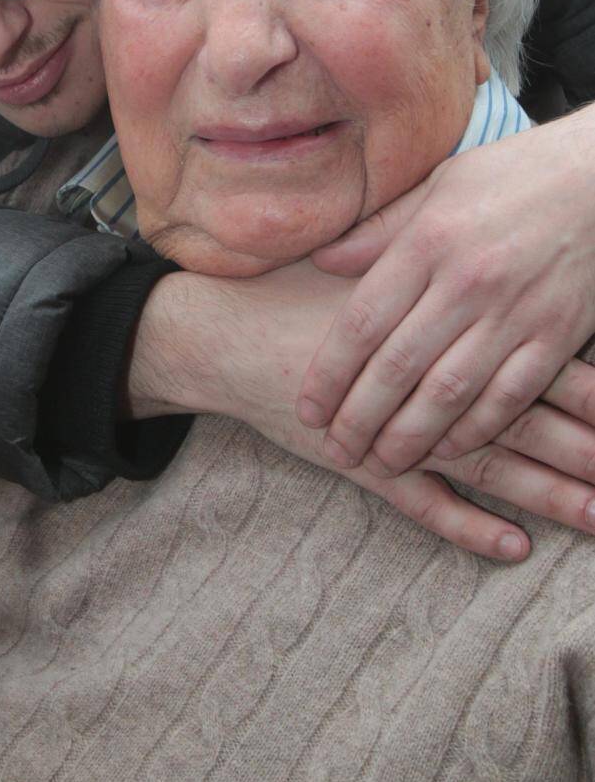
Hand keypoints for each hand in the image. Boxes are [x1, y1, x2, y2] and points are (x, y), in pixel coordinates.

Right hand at [132, 264, 594, 560]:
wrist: (222, 331)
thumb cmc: (296, 290)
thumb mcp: (370, 257)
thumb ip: (424, 248)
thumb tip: (486, 235)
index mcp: (433, 318)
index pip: (523, 355)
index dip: (582, 384)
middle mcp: (421, 374)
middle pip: (521, 416)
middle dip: (582, 449)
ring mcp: (392, 425)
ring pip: (485, 466)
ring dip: (547, 494)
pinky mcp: (364, 463)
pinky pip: (423, 503)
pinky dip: (468, 525)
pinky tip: (514, 546)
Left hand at [298, 108, 594, 475]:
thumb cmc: (512, 176)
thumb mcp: (438, 185)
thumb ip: (380, 230)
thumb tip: (322, 261)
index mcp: (429, 241)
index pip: (361, 322)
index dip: (329, 375)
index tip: (308, 408)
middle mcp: (467, 281)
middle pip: (397, 367)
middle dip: (359, 418)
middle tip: (336, 450)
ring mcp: (515, 312)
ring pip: (448, 393)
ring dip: (409, 437)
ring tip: (382, 463)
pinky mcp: (557, 336)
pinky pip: (508, 398)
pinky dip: (473, 429)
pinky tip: (445, 448)